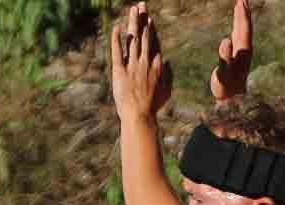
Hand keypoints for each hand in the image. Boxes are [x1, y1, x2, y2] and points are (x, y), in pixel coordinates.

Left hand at [110, 3, 172, 121]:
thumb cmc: (153, 106)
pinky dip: (117, 39)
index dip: (151, 29)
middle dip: (142, 19)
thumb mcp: (166, 90)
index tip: (149, 19)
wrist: (140, 115)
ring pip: (133, 39)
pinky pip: (117, 52)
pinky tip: (116, 27)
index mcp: (157, 65)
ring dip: (133, 23)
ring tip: (132, 10)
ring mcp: (133, 65)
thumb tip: (167, 63)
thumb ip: (168, 75)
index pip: (154, 42)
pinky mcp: (120, 71)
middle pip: (144, 36)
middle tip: (140, 5)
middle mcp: (145, 61)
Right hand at [211, 0, 253, 102]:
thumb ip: (225, 57)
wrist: (232, 100)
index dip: (242, 14)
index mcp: (243, 50)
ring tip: (240, 6)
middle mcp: (245, 50)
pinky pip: (239, 37)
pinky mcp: (237, 57)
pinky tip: (235, 27)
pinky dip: (238, 27)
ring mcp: (242, 53)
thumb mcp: (223, 73)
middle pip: (245, 26)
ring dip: (242, 18)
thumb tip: (226, 40)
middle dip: (244, 12)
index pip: (243, 27)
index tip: (241, 0)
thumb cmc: (226, 88)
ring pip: (243, 31)